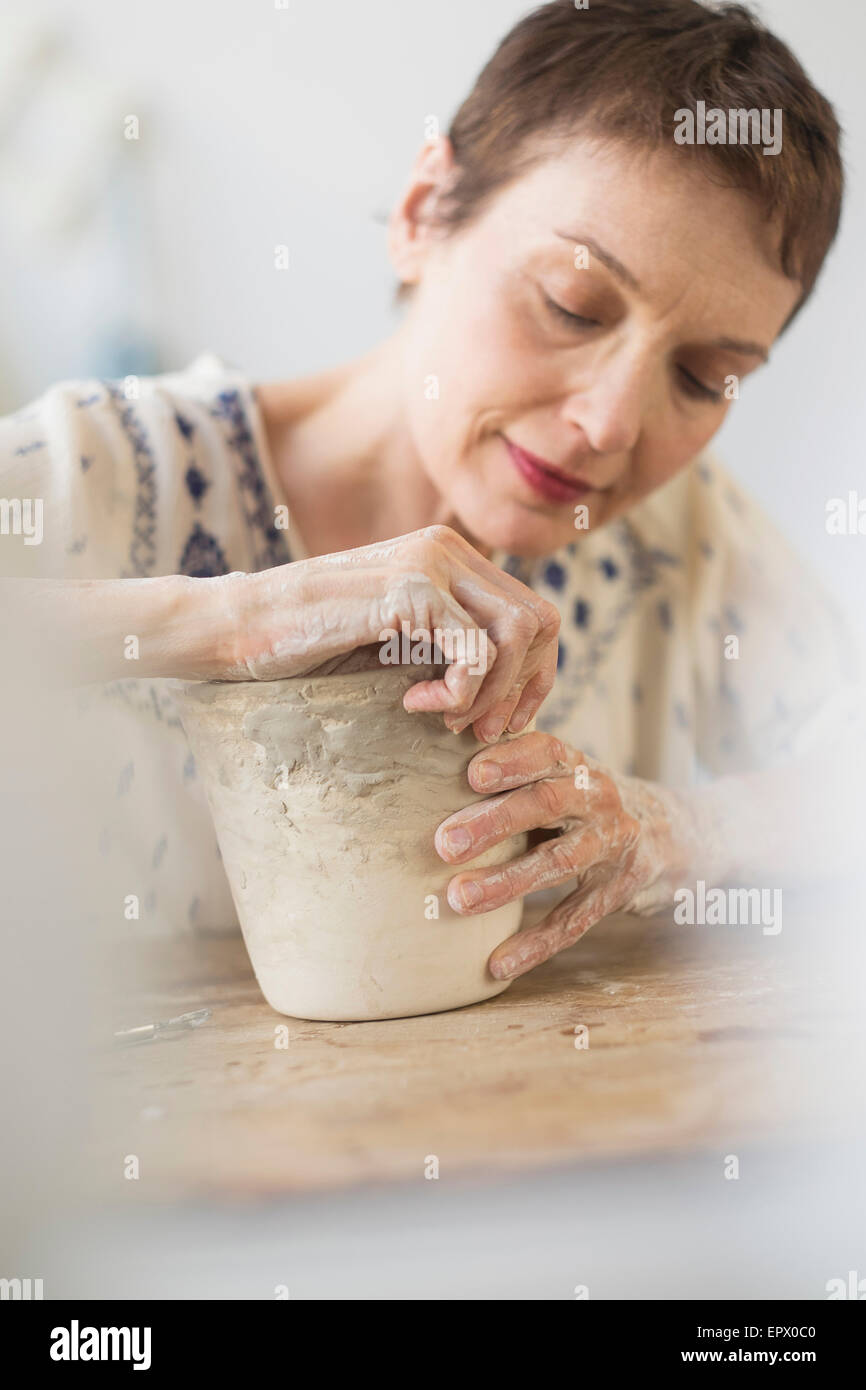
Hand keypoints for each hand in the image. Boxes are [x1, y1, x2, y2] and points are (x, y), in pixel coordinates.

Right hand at [218, 524, 560, 738]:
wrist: (242, 625)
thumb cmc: (312, 641)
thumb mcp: (399, 639)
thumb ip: (449, 643)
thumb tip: (510, 689)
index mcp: (451, 556)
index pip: (535, 612)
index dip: (535, 675)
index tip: (503, 720)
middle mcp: (448, 548)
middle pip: (541, 622)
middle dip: (523, 687)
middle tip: (479, 730)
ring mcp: (430, 562)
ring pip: (517, 635)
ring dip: (491, 693)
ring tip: (447, 719)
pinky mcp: (408, 589)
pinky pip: (476, 652)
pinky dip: (458, 693)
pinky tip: (415, 703)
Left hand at [434, 732, 701, 979]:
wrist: (674, 832)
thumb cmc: (589, 802)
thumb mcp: (565, 777)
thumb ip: (517, 775)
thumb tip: (428, 776)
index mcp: (577, 766)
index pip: (547, 752)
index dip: (512, 760)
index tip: (472, 773)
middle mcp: (600, 800)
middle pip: (548, 805)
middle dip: (494, 822)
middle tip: (445, 843)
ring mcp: (612, 848)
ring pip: (559, 863)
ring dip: (507, 881)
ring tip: (459, 898)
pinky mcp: (618, 892)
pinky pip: (574, 921)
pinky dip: (534, 944)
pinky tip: (497, 963)